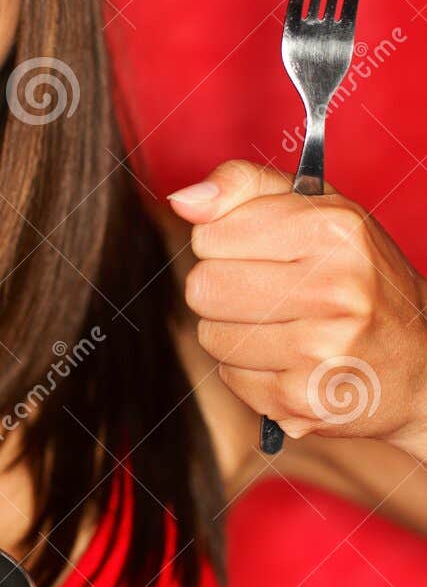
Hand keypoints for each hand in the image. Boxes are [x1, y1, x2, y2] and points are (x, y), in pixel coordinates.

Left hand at [166, 159, 426, 453]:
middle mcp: (334, 287)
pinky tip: (292, 362)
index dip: (226, 243)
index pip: (211, 233)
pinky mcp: (306, 398)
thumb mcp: (320, 211)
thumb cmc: (359, 279)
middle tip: (268, 294)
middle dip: (223, 290)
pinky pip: (231, 377)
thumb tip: (183, 201)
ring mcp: (322, 348)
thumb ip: (246, 188)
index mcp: (334, 229)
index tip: (260, 252)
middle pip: (203, 286)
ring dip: (236, 334)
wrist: (422, 364)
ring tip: (285, 330)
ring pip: (212, 336)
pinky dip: (251, 373)